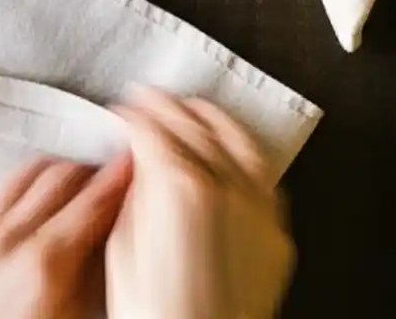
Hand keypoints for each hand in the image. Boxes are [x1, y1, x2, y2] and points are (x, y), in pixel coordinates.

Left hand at [0, 156, 132, 318]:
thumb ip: (91, 276)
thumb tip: (113, 240)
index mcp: (43, 267)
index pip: (93, 202)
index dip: (121, 179)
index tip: (136, 165)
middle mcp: (6, 240)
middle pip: (60, 177)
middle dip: (92, 172)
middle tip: (111, 177)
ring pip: (23, 176)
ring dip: (55, 174)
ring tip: (75, 185)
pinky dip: (19, 189)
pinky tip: (31, 203)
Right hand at [106, 88, 293, 318]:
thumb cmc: (155, 311)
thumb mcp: (121, 245)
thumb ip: (133, 196)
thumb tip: (136, 169)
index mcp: (177, 184)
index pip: (150, 128)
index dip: (132, 115)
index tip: (122, 111)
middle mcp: (222, 185)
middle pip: (191, 124)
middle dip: (165, 107)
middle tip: (146, 98)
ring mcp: (255, 206)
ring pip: (235, 140)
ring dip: (208, 118)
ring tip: (192, 108)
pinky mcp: (274, 231)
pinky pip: (262, 173)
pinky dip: (243, 150)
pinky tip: (232, 148)